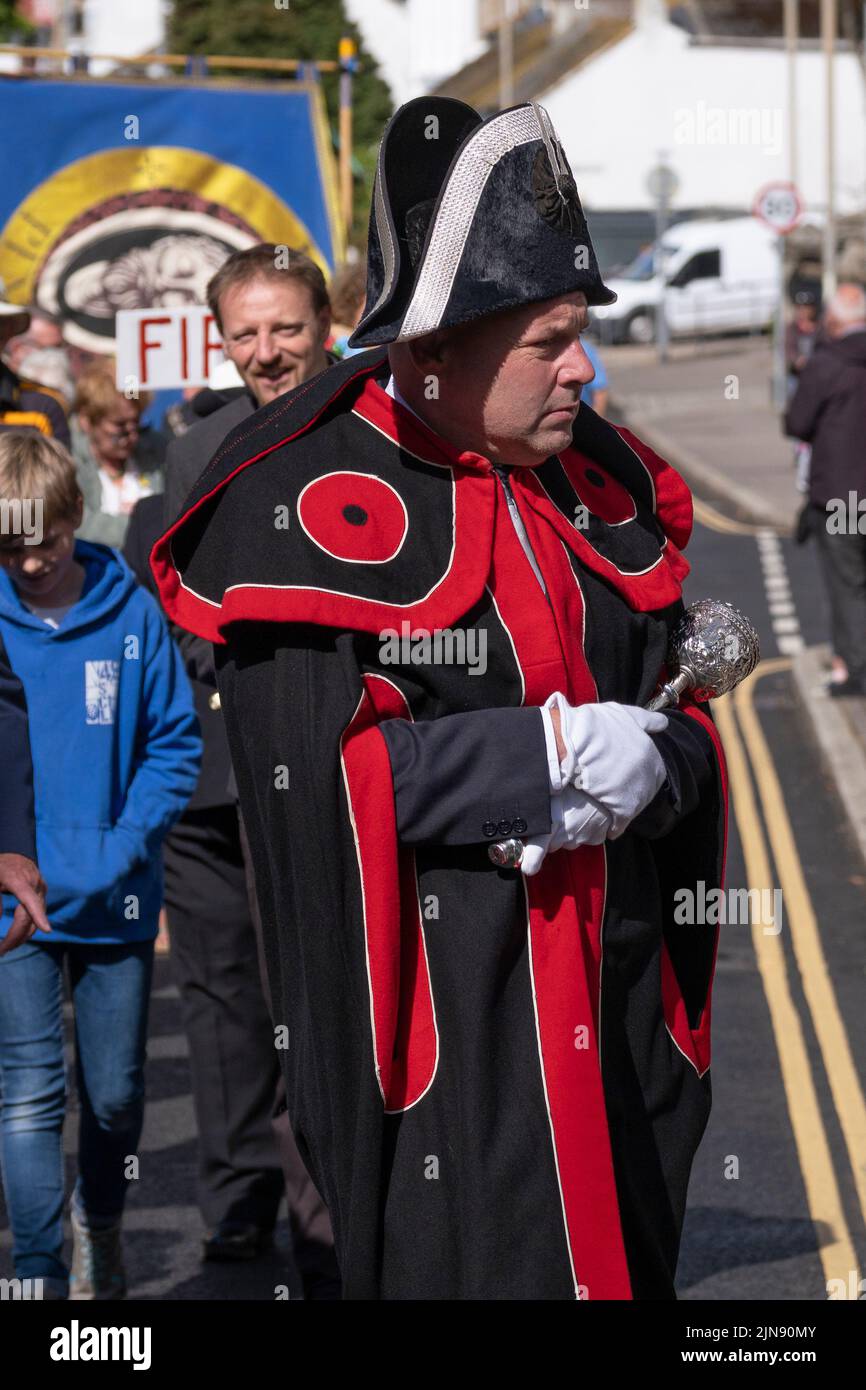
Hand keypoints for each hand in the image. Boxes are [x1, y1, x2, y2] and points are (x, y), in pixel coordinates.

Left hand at [0, 853, 50, 955]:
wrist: (16, 851)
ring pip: (35, 919)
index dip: (39, 915)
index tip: (47, 930)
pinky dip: (27, 928)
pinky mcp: (42, 895)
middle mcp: (34, 885)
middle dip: (16, 937)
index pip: (30, 899)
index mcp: (18, 879)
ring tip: (6, 948)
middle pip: (30, 916)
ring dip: (22, 936)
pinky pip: (36, 915)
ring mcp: (40, 890)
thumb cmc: (0, 866)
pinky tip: (16, 936)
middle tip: (1, 951)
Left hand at [520, 786, 611, 875]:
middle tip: (556, 814)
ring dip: (568, 831)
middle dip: (551, 835)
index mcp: (551, 823)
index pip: (536, 850)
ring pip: (569, 842)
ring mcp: (581, 839)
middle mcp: (566, 836)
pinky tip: (585, 815)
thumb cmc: (574, 784)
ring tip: (573, 811)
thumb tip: (518, 805)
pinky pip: (584, 838)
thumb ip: (535, 804)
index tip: (527, 868)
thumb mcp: (550, 791)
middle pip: (552, 845)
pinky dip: (584, 830)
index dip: (530, 861)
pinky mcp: (595, 839)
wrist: (604, 783)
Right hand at [541, 693, 667, 836]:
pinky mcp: (622, 808)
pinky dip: (616, 827)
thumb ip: (646, 720)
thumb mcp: (622, 714)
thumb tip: (664, 723)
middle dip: (631, 790)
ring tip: (606, 806)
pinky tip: (608, 828)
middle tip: (612, 789)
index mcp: (650, 753)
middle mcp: (648, 773)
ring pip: (634, 806)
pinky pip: (621, 823)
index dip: (635, 773)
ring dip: (623, 808)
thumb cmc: (593, 726)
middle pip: (644, 789)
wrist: (568, 743)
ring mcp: (637, 791)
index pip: (652, 770)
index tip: (620, 773)